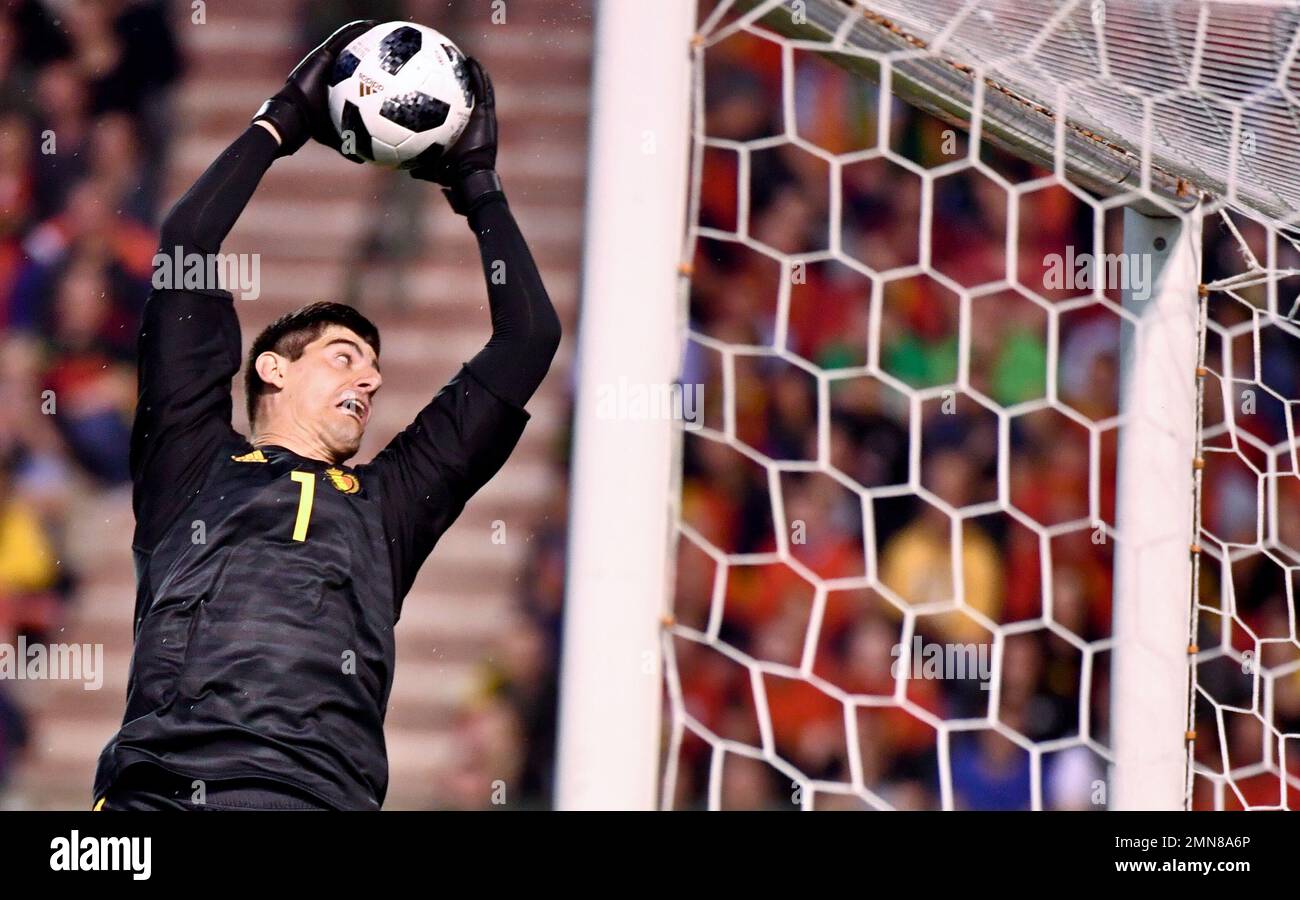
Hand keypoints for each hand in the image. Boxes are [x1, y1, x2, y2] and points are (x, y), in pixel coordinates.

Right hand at [253, 19, 376, 156]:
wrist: (292, 118)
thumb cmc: (311, 129)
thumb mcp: (336, 137)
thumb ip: (349, 144)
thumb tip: (364, 160)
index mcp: (333, 89)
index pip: (353, 76)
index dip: (367, 69)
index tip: (384, 66)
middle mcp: (328, 73)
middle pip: (351, 56)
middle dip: (366, 48)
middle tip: (385, 43)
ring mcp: (323, 64)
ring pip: (345, 44)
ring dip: (360, 34)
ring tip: (378, 27)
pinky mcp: (319, 58)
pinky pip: (338, 41)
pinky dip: (351, 33)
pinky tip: (367, 27)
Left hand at [411, 57, 503, 213]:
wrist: (468, 176)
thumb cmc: (448, 173)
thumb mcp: (424, 165)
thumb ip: (412, 159)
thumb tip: (390, 161)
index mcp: (454, 128)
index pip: (448, 107)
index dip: (441, 93)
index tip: (431, 79)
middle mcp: (467, 120)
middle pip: (463, 95)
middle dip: (457, 79)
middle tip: (447, 61)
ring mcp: (478, 116)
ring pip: (476, 89)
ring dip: (471, 72)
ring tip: (462, 56)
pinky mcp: (488, 115)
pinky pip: (485, 92)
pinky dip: (481, 77)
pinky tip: (472, 63)